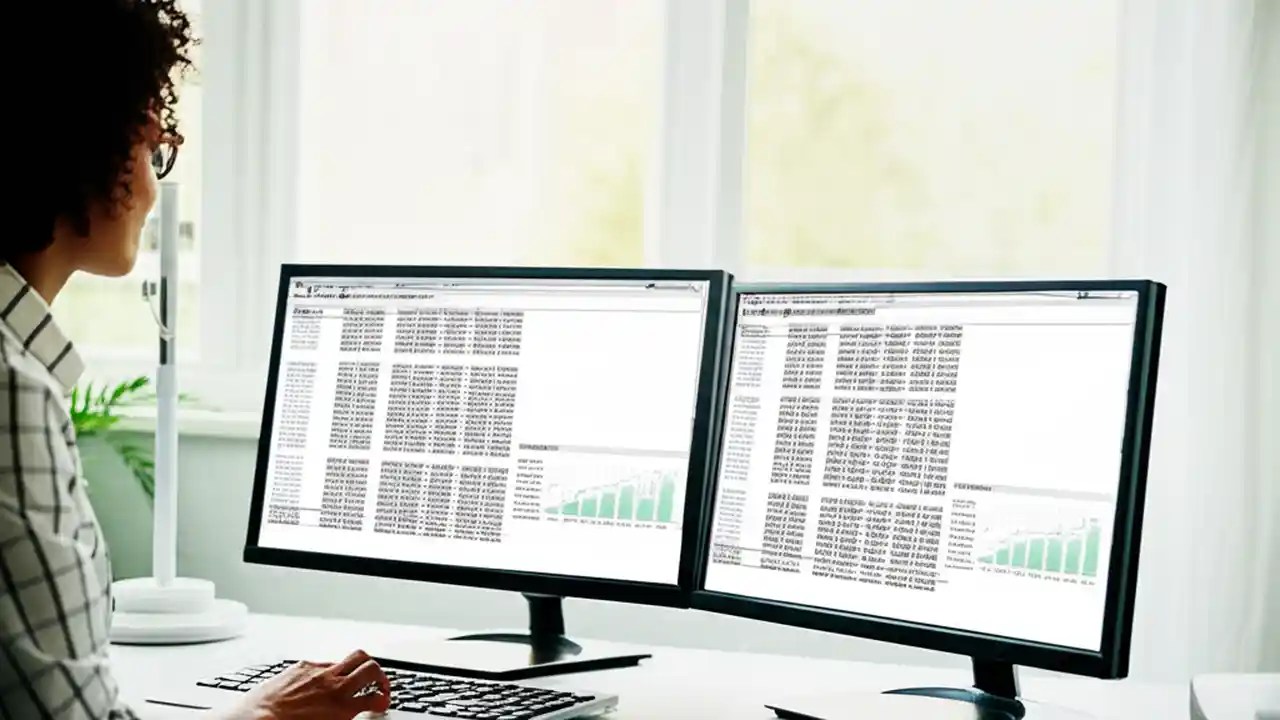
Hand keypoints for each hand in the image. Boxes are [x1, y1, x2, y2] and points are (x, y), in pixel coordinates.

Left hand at [228, 649, 390, 719]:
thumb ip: (343, 718)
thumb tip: (350, 714)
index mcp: (341, 708)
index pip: (376, 697)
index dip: (384, 700)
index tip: (381, 703)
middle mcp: (334, 686)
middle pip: (371, 667)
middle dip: (381, 675)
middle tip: (378, 684)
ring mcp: (319, 673)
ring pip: (354, 656)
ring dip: (361, 665)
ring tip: (359, 674)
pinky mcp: (302, 666)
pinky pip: (325, 662)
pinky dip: (331, 669)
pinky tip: (323, 680)